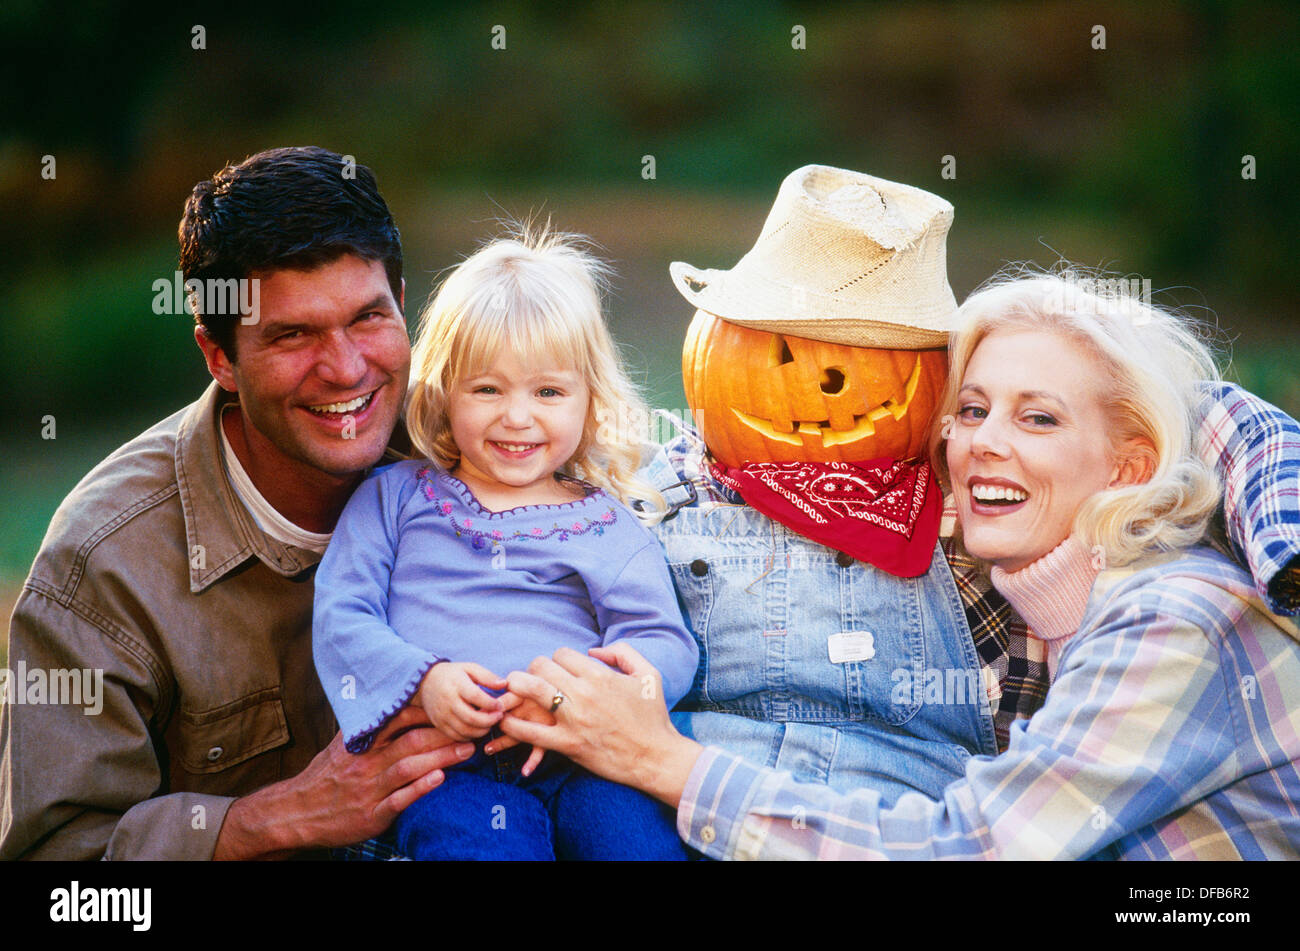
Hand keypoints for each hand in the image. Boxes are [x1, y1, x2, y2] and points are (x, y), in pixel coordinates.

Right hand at [214, 706, 473, 858]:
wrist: (296, 812)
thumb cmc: (326, 776)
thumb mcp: (341, 745)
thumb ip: (369, 729)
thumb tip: (395, 706)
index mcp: (363, 742)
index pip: (400, 719)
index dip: (429, 711)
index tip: (455, 704)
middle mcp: (367, 761)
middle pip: (412, 740)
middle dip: (446, 734)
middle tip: (474, 728)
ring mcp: (370, 788)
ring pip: (410, 766)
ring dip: (442, 757)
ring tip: (469, 750)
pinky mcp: (372, 814)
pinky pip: (399, 799)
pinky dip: (420, 788)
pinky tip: (440, 779)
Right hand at [418, 661, 507, 741]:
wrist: (425, 682)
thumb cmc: (452, 674)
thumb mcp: (469, 668)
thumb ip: (487, 676)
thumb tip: (504, 684)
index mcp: (457, 684)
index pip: (476, 697)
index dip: (491, 704)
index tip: (501, 705)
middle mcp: (448, 701)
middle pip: (471, 718)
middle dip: (490, 720)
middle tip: (499, 716)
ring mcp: (442, 715)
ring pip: (465, 730)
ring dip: (482, 730)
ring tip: (490, 723)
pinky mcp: (439, 725)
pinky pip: (457, 736)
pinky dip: (470, 736)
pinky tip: (477, 729)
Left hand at [498, 644, 702, 807]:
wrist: (655, 757)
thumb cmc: (653, 716)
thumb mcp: (648, 674)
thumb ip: (623, 653)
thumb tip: (594, 651)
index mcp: (601, 675)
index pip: (562, 653)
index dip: (557, 658)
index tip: (559, 668)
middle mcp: (584, 693)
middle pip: (542, 667)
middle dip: (534, 669)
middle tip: (534, 677)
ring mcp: (573, 720)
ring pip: (532, 690)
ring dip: (517, 686)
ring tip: (511, 689)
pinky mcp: (567, 744)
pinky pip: (530, 732)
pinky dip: (513, 725)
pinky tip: (506, 721)